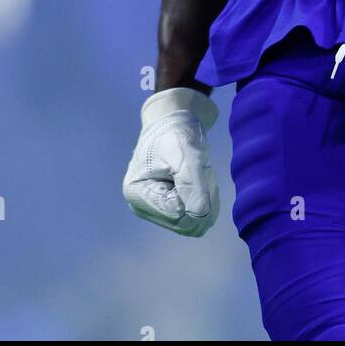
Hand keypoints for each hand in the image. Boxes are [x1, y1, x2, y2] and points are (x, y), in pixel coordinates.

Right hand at [122, 87, 218, 235]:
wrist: (175, 121)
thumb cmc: (175, 133)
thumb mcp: (185, 154)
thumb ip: (192, 184)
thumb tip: (199, 214)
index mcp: (137, 194)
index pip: (176, 213)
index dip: (196, 195)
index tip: (199, 169)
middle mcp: (144, 208)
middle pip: (186, 223)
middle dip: (202, 197)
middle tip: (204, 170)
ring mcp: (158, 211)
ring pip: (195, 225)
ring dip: (206, 198)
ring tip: (202, 173)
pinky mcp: (172, 209)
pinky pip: (198, 220)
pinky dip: (207, 201)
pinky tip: (202, 181)